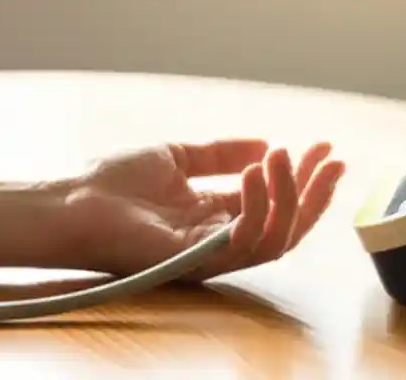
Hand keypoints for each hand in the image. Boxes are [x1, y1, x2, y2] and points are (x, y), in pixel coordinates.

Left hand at [60, 140, 343, 280]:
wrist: (72, 202)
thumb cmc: (113, 183)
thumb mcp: (177, 156)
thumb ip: (220, 154)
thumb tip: (264, 143)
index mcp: (214, 215)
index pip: (272, 201)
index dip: (302, 176)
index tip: (325, 147)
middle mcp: (218, 238)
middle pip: (285, 226)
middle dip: (315, 194)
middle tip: (333, 161)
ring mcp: (210, 253)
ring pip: (275, 239)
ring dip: (290, 197)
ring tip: (286, 157)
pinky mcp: (198, 261)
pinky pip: (245, 243)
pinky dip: (260, 208)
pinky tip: (259, 173)